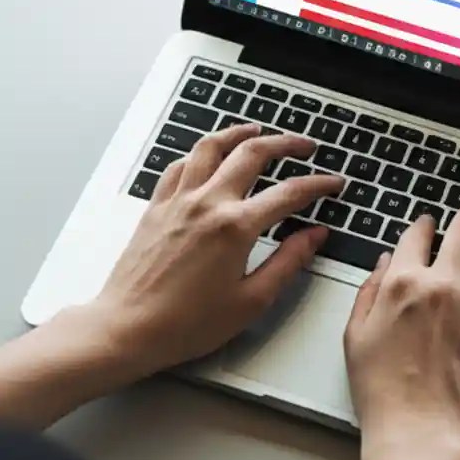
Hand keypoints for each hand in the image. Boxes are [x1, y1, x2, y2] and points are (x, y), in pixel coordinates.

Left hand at [90, 124, 342, 375]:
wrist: (127, 329)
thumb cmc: (186, 323)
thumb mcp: (252, 300)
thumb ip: (288, 261)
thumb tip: (314, 236)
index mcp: (235, 227)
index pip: (290, 193)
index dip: (318, 184)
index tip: (333, 183)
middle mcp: (207, 204)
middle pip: (252, 153)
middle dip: (285, 144)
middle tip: (305, 146)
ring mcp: (178, 202)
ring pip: (211, 147)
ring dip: (239, 134)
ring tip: (256, 130)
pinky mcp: (157, 208)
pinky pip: (179, 166)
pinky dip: (199, 154)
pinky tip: (208, 156)